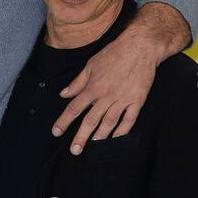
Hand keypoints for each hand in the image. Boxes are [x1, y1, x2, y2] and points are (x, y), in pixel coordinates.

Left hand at [52, 25, 159, 153]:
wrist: (141, 46)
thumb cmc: (114, 53)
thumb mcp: (91, 64)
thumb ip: (77, 82)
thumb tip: (63, 94)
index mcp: (93, 87)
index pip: (74, 108)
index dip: (64, 121)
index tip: (56, 132)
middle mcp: (106, 96)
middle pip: (90, 121)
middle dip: (81, 137)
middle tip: (74, 151)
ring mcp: (122, 99)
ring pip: (109, 123)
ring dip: (100, 137)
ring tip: (93, 147)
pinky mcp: (137, 100)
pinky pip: (129, 120)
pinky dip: (122, 131)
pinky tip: (116, 139)